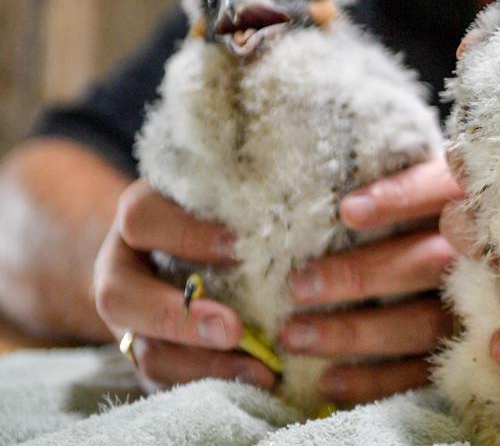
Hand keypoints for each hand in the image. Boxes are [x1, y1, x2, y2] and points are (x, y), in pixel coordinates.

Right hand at [93, 179, 274, 391]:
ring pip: (148, 352)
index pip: (142, 220)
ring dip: (205, 366)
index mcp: (140, 218)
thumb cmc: (223, 213)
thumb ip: (243, 198)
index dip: (187, 236)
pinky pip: (169, 384)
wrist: (192, 250)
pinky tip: (256, 383)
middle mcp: (122, 270)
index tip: (239, 247)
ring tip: (260, 371)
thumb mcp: (224, 197)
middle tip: (235, 330)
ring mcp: (131, 322)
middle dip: (181, 319)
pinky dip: (213, 385)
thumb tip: (295, 205)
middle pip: (121, 298)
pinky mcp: (153, 358)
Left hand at [279, 159, 461, 403]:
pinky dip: (376, 380)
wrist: (498, 262)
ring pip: (422, 322)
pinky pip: (424, 371)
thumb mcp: (432, 184)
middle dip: (360, 276)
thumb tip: (331, 192)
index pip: (440, 192)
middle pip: (427, 264)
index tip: (347, 211)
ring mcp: (480, 307)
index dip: (400, 199)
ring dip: (355, 332)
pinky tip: (328, 381)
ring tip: (295, 335)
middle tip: (298, 286)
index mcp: (474, 199)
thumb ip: (400, 179)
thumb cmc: (439, 211)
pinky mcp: (468, 351)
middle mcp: (485, 254)